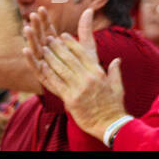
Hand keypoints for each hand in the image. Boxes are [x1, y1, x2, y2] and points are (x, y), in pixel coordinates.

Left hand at [22, 8, 128, 141]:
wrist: (108, 123)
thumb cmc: (113, 105)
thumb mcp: (117, 85)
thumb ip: (115, 71)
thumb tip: (116, 60)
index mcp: (98, 72)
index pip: (82, 53)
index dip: (71, 43)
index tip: (63, 35)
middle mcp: (87, 78)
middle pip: (69, 59)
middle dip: (58, 47)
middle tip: (48, 38)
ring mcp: (78, 89)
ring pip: (61, 69)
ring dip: (50, 58)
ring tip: (42, 49)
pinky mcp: (70, 100)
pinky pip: (56, 84)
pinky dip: (47, 74)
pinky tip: (41, 67)